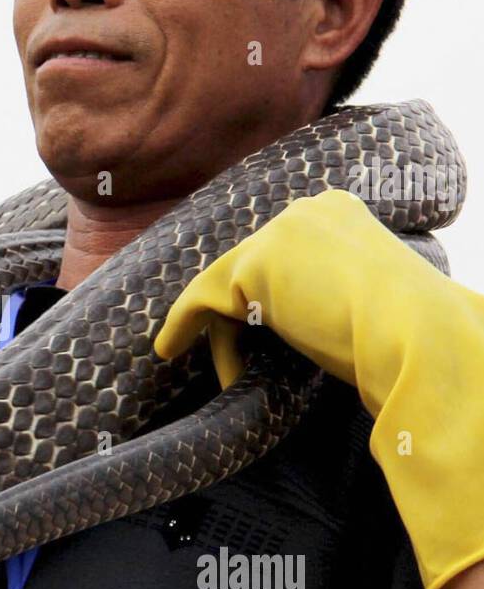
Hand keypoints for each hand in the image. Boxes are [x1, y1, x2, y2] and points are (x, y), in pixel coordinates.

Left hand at [154, 190, 483, 588]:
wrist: (419, 336)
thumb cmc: (406, 334)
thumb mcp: (364, 299)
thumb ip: (327, 293)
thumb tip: (297, 320)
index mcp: (338, 214)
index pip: (279, 252)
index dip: (261, 295)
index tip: (249, 329)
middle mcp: (307, 212)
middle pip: (249, 267)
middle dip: (236, 317)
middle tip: (234, 363)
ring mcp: (279, 233)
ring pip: (226, 286)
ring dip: (222, 336)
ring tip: (228, 376)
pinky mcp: (255, 264)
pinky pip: (201, 298)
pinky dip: (181, 325)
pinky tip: (168, 349)